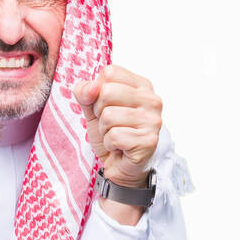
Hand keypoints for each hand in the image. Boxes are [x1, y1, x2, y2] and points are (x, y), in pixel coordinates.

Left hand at [71, 64, 162, 189]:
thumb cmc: (111, 134)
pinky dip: (110, 144)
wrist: (119, 167)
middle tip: (110, 125)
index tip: (108, 107)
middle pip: (106, 92)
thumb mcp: (93, 109)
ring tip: (115, 137)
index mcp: (142, 85)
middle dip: (99, 112)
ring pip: (109, 116)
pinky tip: (119, 148)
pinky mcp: (149, 141)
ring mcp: (153, 121)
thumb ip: (86, 93)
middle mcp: (152, 100)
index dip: (98, 91)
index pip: (110, 72)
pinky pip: (114, 136)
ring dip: (104, 131)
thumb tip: (89, 88)